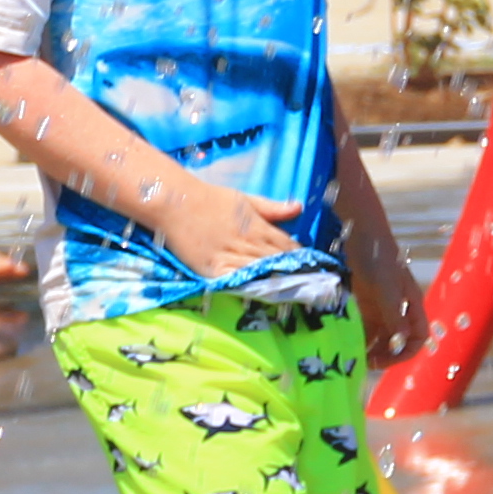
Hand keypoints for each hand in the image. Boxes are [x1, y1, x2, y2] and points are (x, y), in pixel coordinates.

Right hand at [150, 181, 304, 279]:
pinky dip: (250, 286)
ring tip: (298, 294)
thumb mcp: (245, 199)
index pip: (288, 246)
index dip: (302, 258)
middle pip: (277, 262)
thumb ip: (273, 208)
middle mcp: (247, 243)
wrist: (174, 202)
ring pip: (260, 273)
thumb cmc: (210, 199)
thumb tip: (299, 207)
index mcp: (258, 227)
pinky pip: (235, 280)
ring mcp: (229, 257)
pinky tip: (263, 294)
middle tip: (316, 286)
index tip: (317, 268)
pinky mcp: (211, 269)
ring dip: (278, 282)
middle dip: (296, 274)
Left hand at [351, 243, 426, 366]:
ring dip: (368, 347)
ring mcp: (381, 306)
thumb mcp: (387, 289)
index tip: (385, 359)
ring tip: (351, 354)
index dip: (405, 352)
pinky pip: (362, 326)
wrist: (361, 235)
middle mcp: (399, 310)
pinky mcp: (364, 302)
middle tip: (364, 362)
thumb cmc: (379, 259)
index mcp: (411, 307)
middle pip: (398, 341)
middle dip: (384, 355)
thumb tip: (402, 343)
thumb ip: (394, 315)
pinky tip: (342, 339)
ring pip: (378, 336)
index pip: (418, 338)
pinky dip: (355, 335)